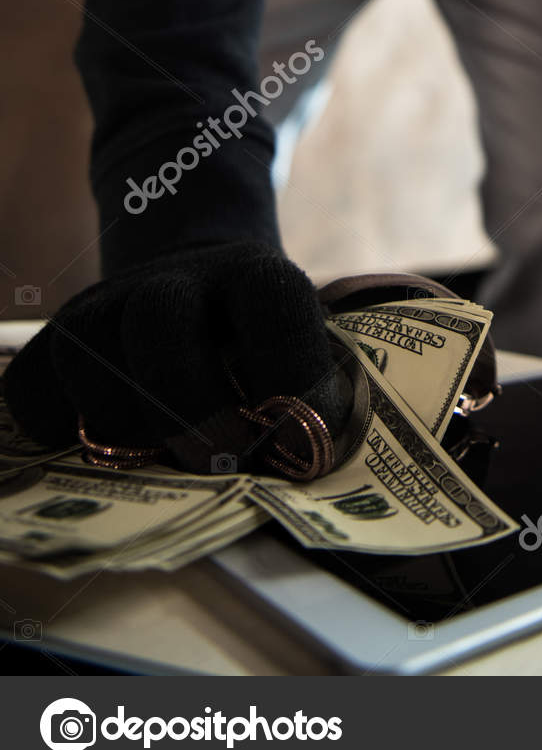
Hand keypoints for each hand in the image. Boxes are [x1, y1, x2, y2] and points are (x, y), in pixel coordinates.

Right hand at [2, 241, 351, 474]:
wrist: (202, 274)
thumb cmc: (259, 343)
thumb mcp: (295, 350)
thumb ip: (299, 402)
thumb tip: (297, 476)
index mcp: (255, 274)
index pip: (274, 298)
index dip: (290, 371)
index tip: (299, 444)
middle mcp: (180, 277)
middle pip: (161, 321)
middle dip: (190, 407)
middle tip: (218, 463)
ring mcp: (113, 297)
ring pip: (89, 348)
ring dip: (122, 419)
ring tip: (155, 455)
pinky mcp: (63, 328)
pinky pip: (35, 382)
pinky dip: (55, 425)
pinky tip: (92, 446)